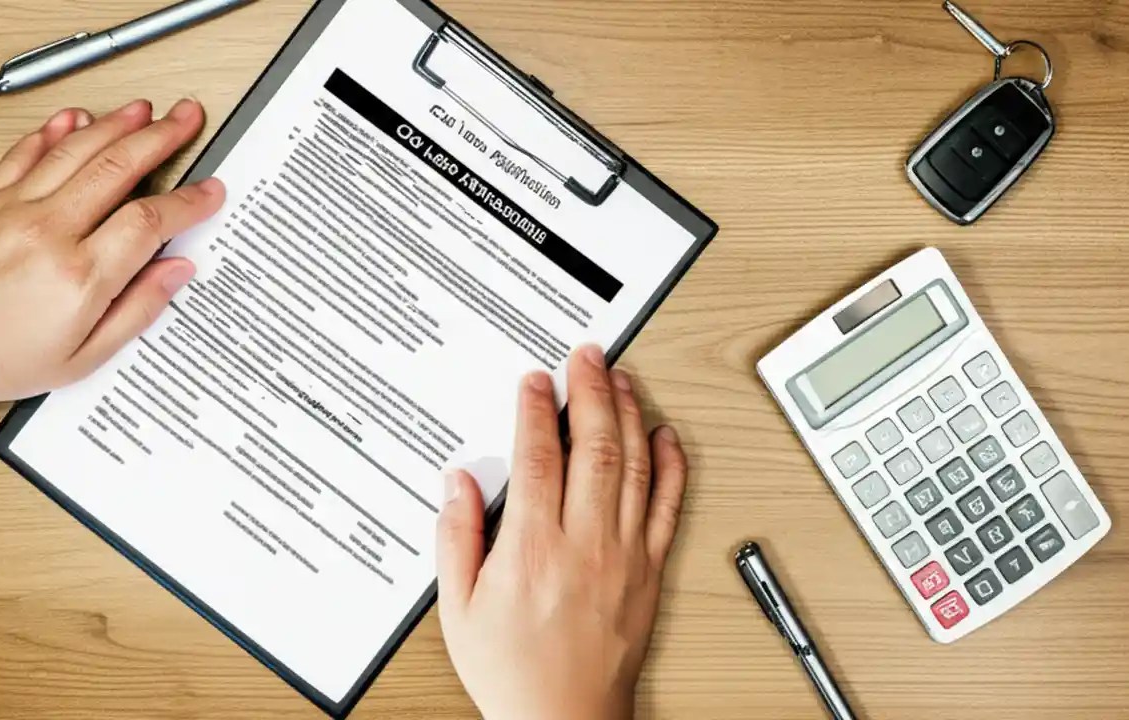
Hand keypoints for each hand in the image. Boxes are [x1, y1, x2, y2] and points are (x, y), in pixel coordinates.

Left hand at [0, 100, 223, 435]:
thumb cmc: (2, 359)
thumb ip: (138, 310)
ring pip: (76, 150)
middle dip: (161, 137)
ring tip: (146, 110)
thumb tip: (177, 270)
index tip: (210, 191)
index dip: (187, 201)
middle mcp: (48, 234)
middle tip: (187, 119)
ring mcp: (14, 211)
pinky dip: (53, 129)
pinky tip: (76, 116)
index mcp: (79, 278)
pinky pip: (24, 152)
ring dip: (116, 123)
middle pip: (118, 167)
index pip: (149, 222)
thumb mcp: (85, 358)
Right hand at [436, 345, 688, 719]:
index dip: (537, 408)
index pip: (538, 456)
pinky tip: (665, 435)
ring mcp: (623, 553)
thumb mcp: (459, 609)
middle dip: (590, 390)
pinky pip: (667, 506)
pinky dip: (671, 465)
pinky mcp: (649, 570)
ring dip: (629, 414)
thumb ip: (457, 538)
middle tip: (586, 356)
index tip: (535, 381)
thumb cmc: (512, 671)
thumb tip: (458, 482)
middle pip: (594, 446)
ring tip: (621, 378)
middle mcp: (584, 543)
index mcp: (532, 548)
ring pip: (634, 465)